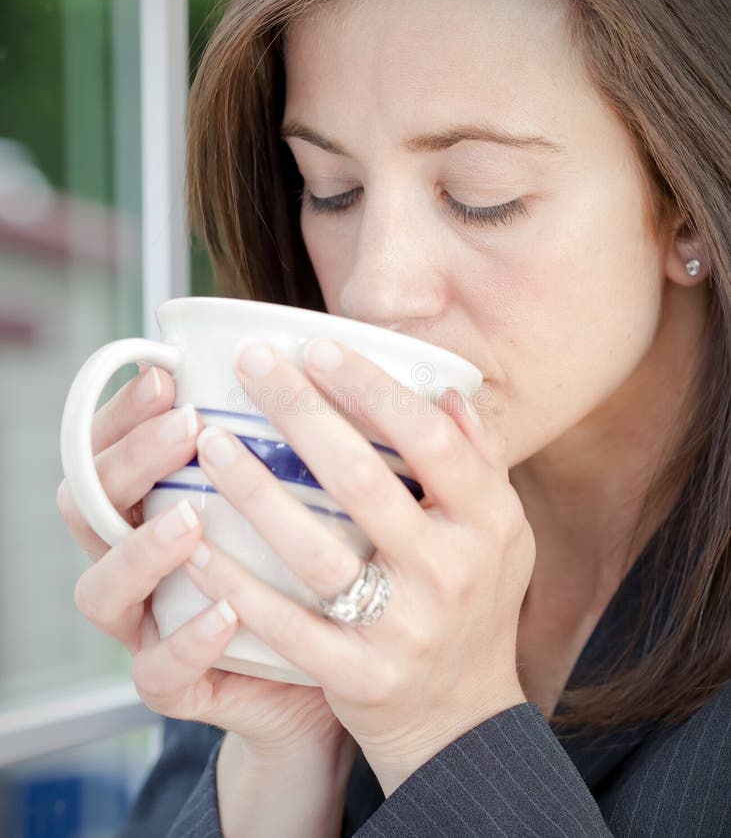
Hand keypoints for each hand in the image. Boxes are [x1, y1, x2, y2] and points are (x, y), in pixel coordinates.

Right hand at [56, 365, 347, 762]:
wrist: (327, 666)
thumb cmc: (311, 565)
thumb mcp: (305, 495)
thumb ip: (295, 440)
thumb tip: (322, 362)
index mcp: (153, 504)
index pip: (107, 449)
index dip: (125, 411)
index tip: (167, 374)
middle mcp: (137, 560)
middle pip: (91, 506)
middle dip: (131, 460)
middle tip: (187, 428)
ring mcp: (148, 624)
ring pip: (101, 590)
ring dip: (141, 550)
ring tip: (190, 518)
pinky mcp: (177, 682)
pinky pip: (158, 670)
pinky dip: (189, 637)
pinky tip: (228, 611)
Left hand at [184, 339, 533, 794]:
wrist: (464, 719)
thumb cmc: (474, 603)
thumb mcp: (501, 531)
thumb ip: (478, 459)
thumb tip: (448, 388)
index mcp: (489, 524)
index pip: (431, 439)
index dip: (372, 389)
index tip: (319, 347)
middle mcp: (452, 571)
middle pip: (365, 479)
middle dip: (301, 412)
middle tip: (252, 364)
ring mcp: (404, 628)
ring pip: (315, 548)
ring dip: (254, 489)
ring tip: (209, 441)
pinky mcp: (357, 676)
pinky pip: (285, 624)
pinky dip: (234, 584)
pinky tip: (193, 544)